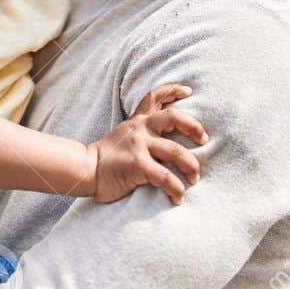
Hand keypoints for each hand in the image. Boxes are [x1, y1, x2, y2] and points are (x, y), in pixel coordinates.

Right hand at [88, 84, 207, 204]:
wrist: (86, 170)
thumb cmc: (108, 157)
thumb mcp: (125, 134)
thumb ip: (142, 131)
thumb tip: (169, 138)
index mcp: (138, 120)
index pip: (154, 96)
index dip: (173, 90)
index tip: (189, 90)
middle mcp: (140, 128)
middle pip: (174, 117)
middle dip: (194, 128)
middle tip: (204, 141)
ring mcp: (139, 146)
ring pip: (176, 151)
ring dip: (191, 166)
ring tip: (194, 179)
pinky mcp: (137, 165)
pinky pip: (165, 177)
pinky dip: (176, 189)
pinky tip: (178, 198)